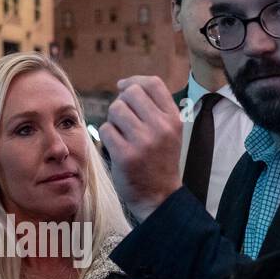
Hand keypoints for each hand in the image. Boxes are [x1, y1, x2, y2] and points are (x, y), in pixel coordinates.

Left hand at [101, 75, 184, 220]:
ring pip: (115, 110)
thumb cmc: (159, 160)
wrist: (159, 197)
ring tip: (121, 134)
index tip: (124, 88)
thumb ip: (154, 107)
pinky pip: (106, 129)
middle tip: (123, 119)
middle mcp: (161, 127)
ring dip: (113, 120)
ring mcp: (144, 142)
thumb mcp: (168, 131)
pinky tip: (116, 146)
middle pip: (130, 94)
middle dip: (121, 102)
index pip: (153, 83)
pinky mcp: (125, 155)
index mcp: (173, 119)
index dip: (134, 81)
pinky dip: (107, 136)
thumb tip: (124, 84)